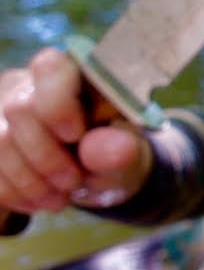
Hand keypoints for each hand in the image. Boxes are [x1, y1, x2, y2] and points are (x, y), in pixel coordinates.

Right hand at [0, 48, 151, 213]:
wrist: (92, 171)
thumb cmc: (112, 151)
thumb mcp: (126, 153)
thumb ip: (118, 148)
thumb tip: (104, 149)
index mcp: (73, 73)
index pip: (50, 68)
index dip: (57, 105)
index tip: (75, 137)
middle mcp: (28, 83)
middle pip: (19, 109)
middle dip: (46, 157)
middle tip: (73, 182)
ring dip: (29, 181)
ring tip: (60, 199)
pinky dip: (12, 192)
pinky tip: (36, 201)